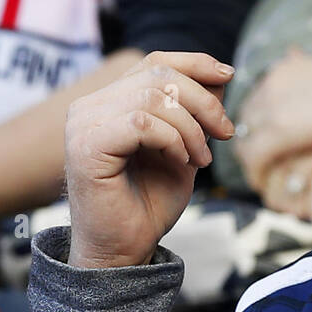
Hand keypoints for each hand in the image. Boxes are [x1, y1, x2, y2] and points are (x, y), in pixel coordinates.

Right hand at [64, 51, 234, 268]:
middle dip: (203, 102)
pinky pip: (142, 123)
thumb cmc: (150, 201)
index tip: (228, 76)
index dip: (195, 63)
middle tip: (223, 133)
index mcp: (108, 101)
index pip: (154, 63)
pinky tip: (182, 162)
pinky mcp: (86, 147)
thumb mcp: (185, 146)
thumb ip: (195, 110)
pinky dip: (173, 140)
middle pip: (158, 76)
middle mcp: (89, 107)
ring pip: (153, 98)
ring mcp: (83, 125)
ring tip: (201, 158)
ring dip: (191, 128)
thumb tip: (221, 74)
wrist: (125, 248)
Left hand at [234, 48, 311, 193]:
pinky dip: (256, 169)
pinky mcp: (282, 129)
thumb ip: (310, 72)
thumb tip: (297, 60)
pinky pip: (256, 154)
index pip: (256, 101)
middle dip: (250, 139)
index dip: (257, 122)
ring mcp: (274, 107)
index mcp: (284, 73)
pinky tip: (262, 181)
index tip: (263, 138)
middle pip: (247, 118)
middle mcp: (272, 86)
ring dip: (250, 157)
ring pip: (246, 137)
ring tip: (258, 174)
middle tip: (257, 160)